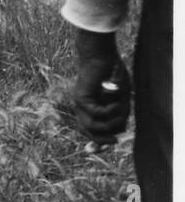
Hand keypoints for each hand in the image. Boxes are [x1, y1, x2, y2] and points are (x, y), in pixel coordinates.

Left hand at [72, 29, 130, 143]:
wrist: (101, 55)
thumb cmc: (112, 74)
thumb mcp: (119, 97)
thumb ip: (119, 113)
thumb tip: (120, 132)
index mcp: (89, 108)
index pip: (90, 131)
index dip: (98, 143)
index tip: (110, 146)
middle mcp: (82, 107)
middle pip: (89, 133)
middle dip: (103, 140)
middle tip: (116, 141)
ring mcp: (80, 103)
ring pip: (92, 126)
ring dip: (110, 124)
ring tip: (121, 115)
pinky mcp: (81, 97)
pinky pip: (97, 113)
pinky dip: (110, 111)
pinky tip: (118, 104)